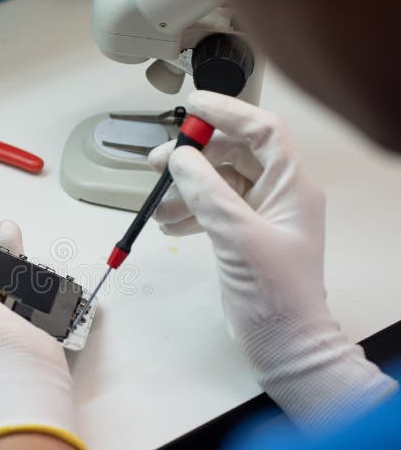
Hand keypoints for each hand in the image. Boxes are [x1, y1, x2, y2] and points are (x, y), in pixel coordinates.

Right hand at [150, 91, 396, 429]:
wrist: (284, 344)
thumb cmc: (275, 294)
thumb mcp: (238, 236)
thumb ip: (207, 192)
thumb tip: (181, 158)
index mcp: (291, 186)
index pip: (261, 131)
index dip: (227, 112)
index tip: (190, 105)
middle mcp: (278, 195)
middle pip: (233, 155)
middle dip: (195, 155)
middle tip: (158, 161)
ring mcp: (260, 217)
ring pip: (218, 184)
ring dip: (185, 187)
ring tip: (157, 201)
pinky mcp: (243, 237)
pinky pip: (212, 210)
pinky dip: (189, 211)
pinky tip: (169, 222)